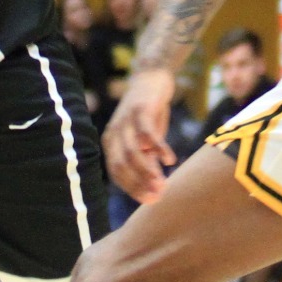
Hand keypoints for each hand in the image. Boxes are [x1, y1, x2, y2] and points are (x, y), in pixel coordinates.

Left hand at [102, 68, 177, 201]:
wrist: (151, 80)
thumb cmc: (147, 115)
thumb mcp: (144, 141)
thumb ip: (147, 160)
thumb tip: (155, 187)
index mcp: (111, 143)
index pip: (116, 172)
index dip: (132, 188)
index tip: (149, 201)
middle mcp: (114, 133)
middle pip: (122, 165)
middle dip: (139, 183)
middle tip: (157, 196)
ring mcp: (126, 121)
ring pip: (133, 152)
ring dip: (147, 171)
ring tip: (163, 183)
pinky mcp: (140, 110)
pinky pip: (148, 134)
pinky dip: (159, 148)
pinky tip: (170, 160)